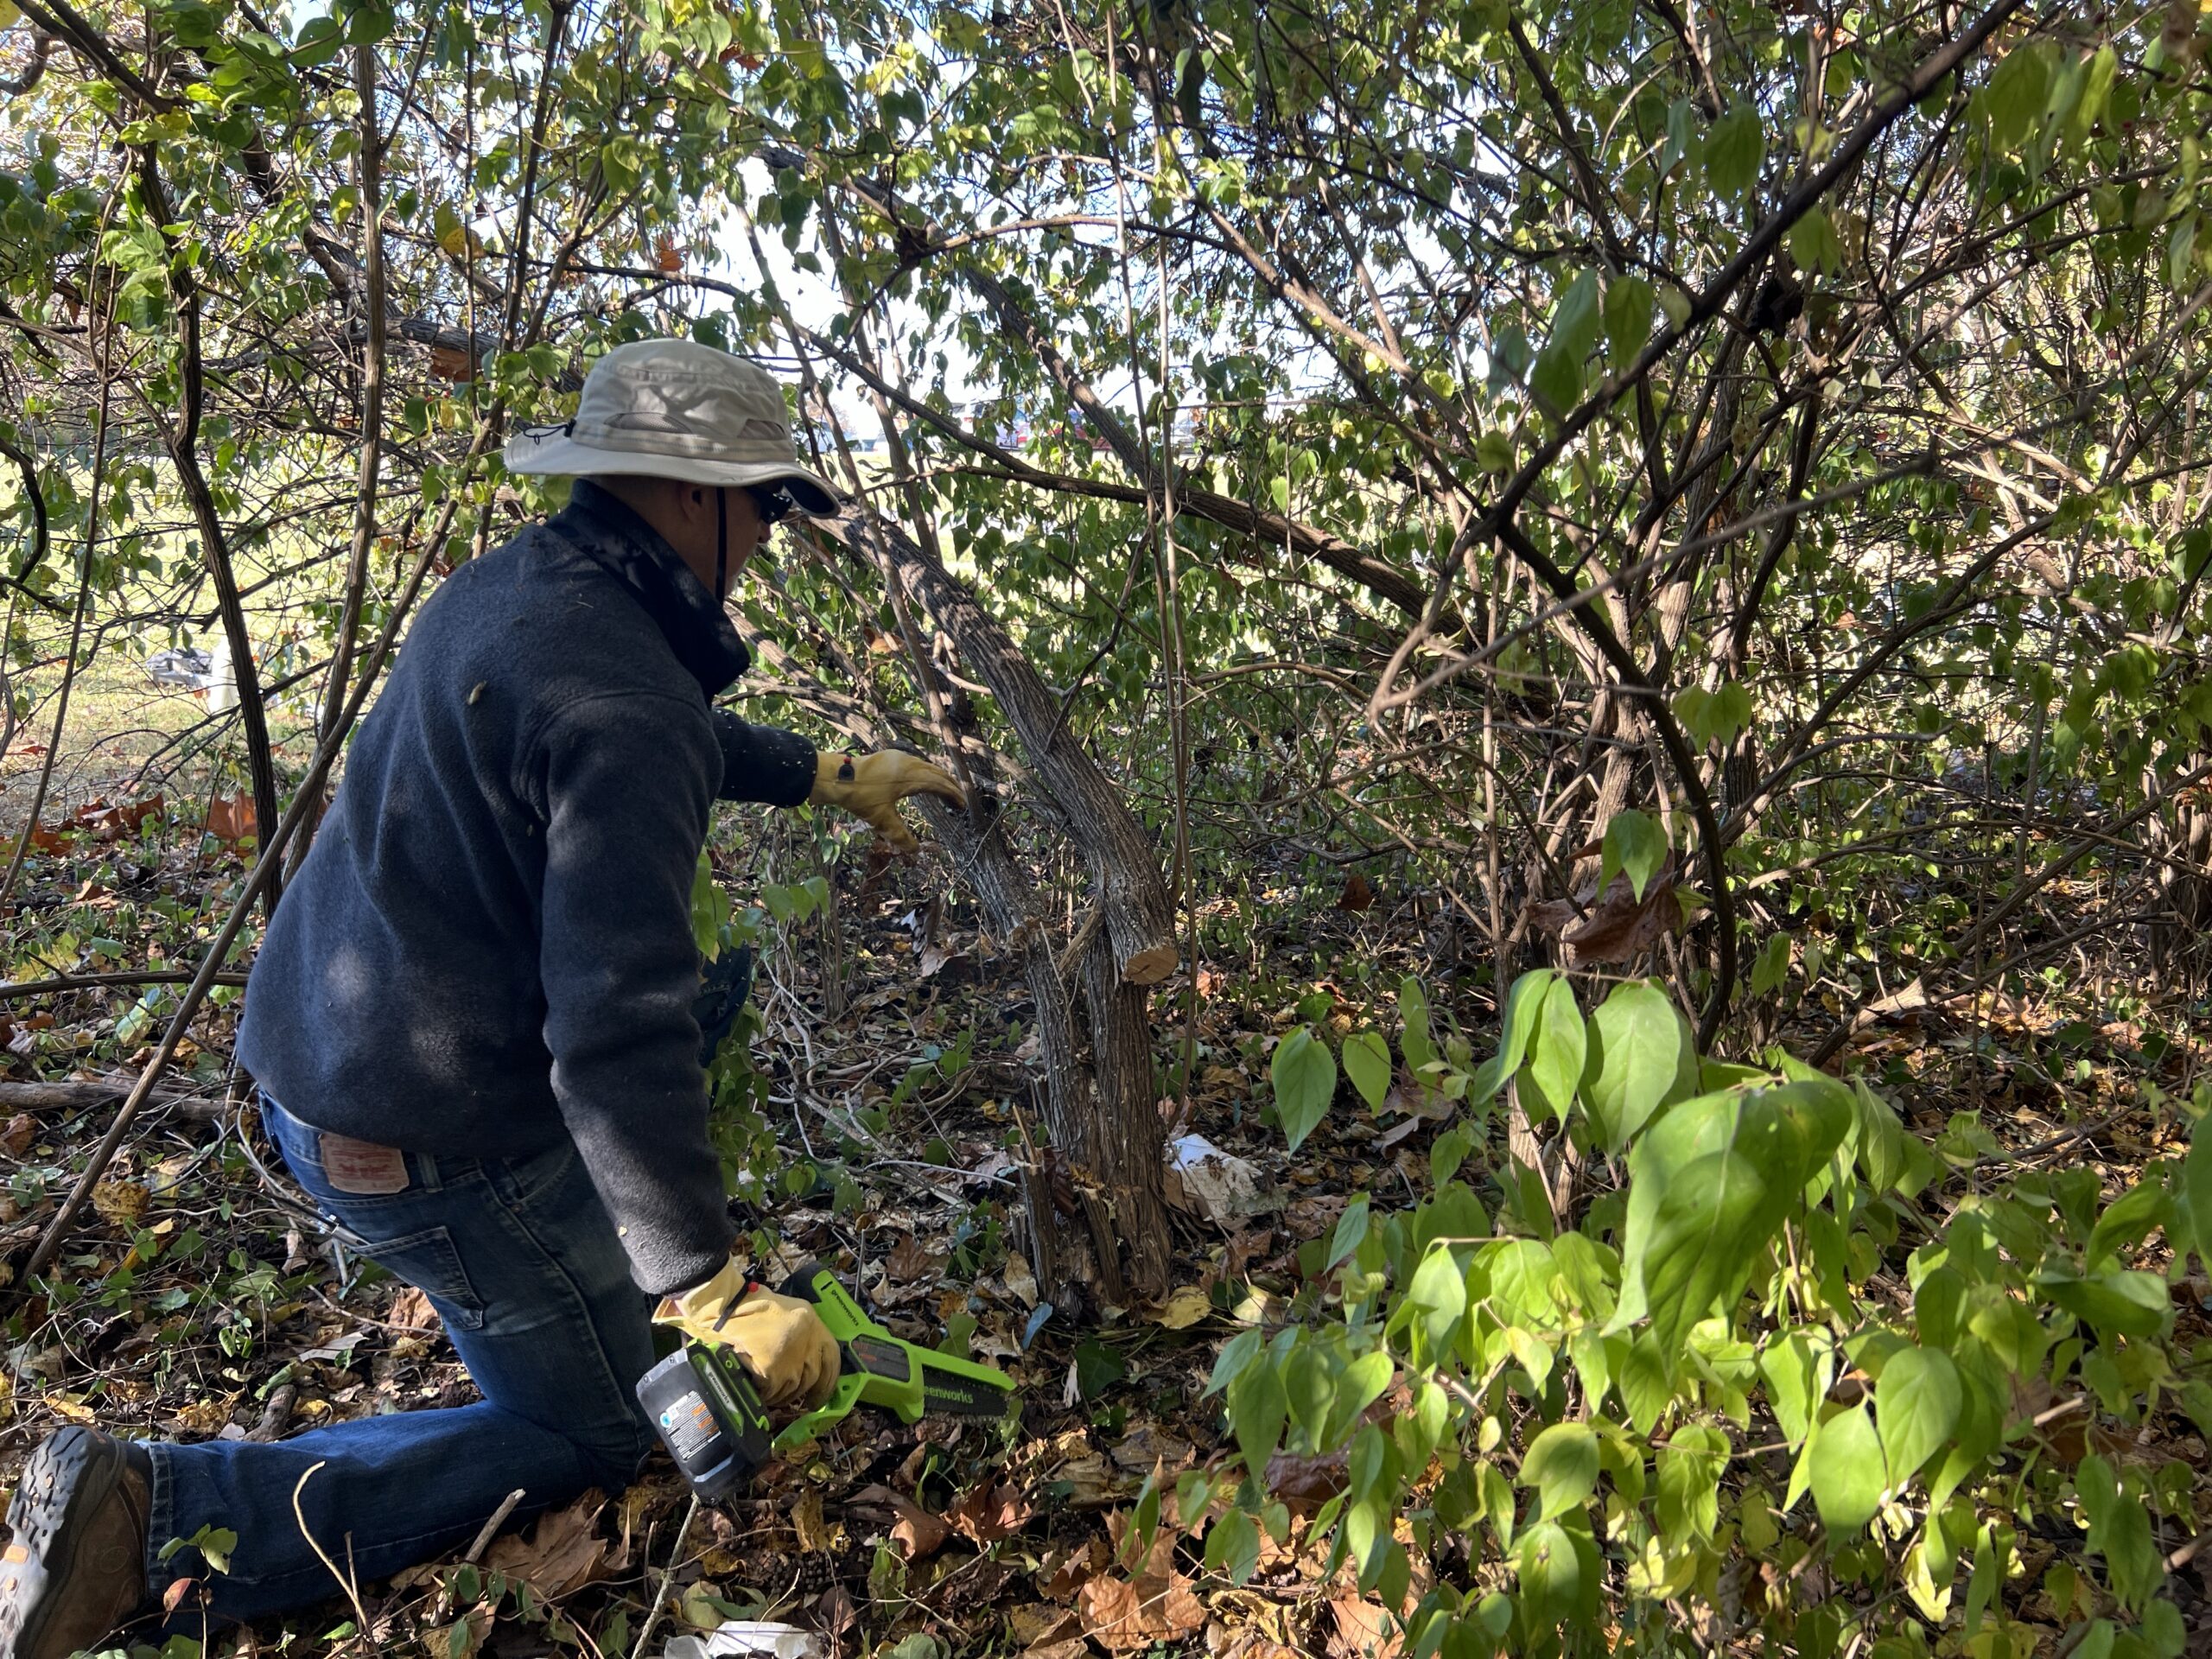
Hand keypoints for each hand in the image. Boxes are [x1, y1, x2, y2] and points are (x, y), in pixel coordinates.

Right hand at [653, 1260, 839, 1408]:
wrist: (722, 1305)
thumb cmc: (745, 1306)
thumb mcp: (781, 1311)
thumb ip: (796, 1333)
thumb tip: (800, 1361)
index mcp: (810, 1320)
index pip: (832, 1354)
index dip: (829, 1378)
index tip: (822, 1393)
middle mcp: (806, 1338)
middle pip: (812, 1376)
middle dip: (801, 1390)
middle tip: (792, 1397)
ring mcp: (791, 1355)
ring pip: (793, 1388)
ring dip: (781, 1394)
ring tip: (768, 1391)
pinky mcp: (772, 1369)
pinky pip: (773, 1392)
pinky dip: (765, 1395)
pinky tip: (756, 1390)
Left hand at [808, 750, 964, 852]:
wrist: (836, 776)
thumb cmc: (860, 796)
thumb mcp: (882, 820)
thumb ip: (900, 836)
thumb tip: (916, 852)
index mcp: (912, 777)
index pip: (939, 785)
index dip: (952, 795)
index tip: (962, 805)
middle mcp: (909, 763)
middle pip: (937, 773)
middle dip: (949, 786)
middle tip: (958, 799)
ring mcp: (898, 757)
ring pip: (926, 767)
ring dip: (937, 778)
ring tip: (944, 791)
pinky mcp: (890, 756)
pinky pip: (916, 763)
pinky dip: (925, 773)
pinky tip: (921, 781)